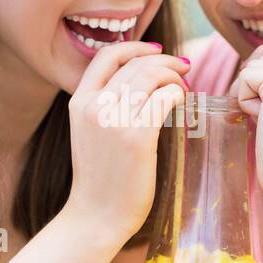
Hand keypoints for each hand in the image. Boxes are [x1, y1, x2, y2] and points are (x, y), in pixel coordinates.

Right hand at [65, 42, 188, 241]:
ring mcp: (114, 120)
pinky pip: (164, 98)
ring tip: (183, 88)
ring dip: (174, 76)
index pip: (107, 56)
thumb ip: (105, 107)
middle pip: (136, 64)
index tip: (157, 50)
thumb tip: (143, 83)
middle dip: (165, 61)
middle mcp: (94, 106)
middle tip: (183, 70)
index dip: (136, 46)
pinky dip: (177, 94)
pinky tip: (182, 102)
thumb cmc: (100, 180)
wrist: (96, 216)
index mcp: (78, 102)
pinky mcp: (137, 137)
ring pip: (152, 76)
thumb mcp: (90, 133)